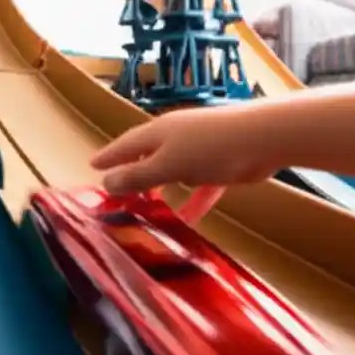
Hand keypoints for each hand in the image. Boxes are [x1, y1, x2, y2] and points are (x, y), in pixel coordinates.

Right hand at [89, 107, 278, 195]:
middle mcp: (176, 137)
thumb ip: (138, 175)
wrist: (262, 138)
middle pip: (148, 156)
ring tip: (148, 208)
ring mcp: (200, 149)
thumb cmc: (210, 148)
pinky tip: (188, 220)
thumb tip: (106, 182)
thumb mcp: (167, 165)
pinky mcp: (221, 163)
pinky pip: (201, 186)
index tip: (92, 166)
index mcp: (158, 133)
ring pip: (173, 172)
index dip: (109, 157)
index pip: (125, 145)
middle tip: (116, 193)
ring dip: (161, 189)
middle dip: (133, 174)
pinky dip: (193, 202)